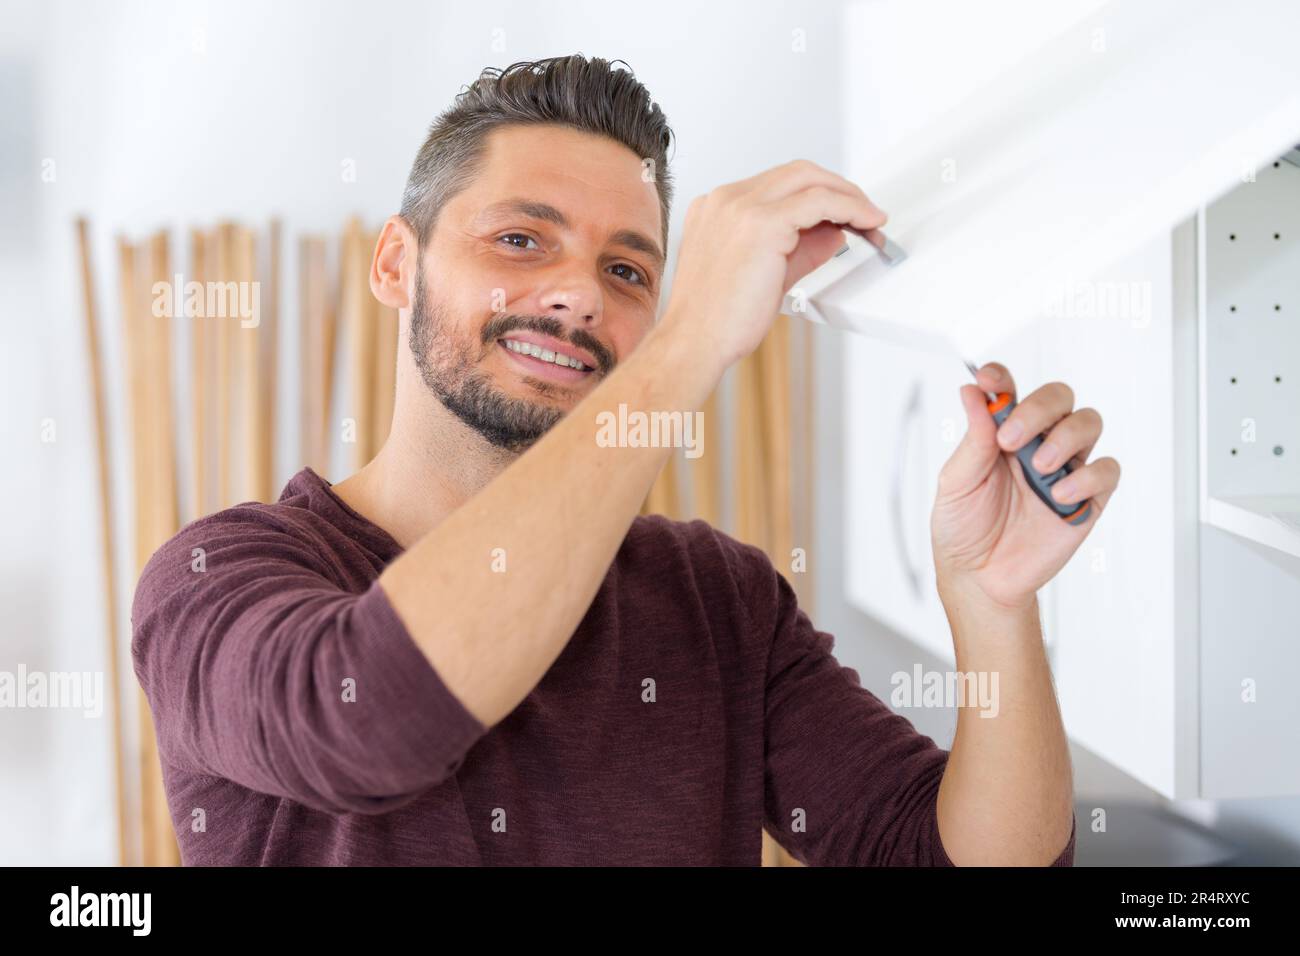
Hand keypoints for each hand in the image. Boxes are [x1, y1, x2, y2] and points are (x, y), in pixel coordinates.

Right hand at [662, 159, 885, 372]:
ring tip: (870, 217)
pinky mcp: (762, 222)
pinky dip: (849, 207)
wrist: (694, 342)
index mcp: (716, 207)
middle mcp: (725, 200)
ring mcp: (740, 207)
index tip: (841, 211)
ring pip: (809, 179)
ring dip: (848, 196)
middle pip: (796, 172)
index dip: (816, 193)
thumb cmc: (716, 319)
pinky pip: (819, 201)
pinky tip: (865, 221)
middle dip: (837, 188)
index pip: (777, 184)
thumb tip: (834, 231)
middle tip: (864, 211)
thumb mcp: (764, 273)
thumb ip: (798, 247)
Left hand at [930, 362, 1120, 611]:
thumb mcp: (956, 483)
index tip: (988, 380)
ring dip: (1065, 437)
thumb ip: (973, 439)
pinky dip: (1088, 475)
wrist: (980, 578)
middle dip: (1038, 408)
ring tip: (1039, 467)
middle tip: (1012, 438)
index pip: (1009, 390)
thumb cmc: (963, 528)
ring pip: (1088, 423)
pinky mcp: (1087, 498)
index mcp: (1001, 434)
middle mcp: (1037, 443)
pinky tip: (1060, 493)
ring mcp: (1064, 468)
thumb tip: (971, 393)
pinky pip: (1106, 471)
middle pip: (1058, 397)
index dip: (1001, 377)